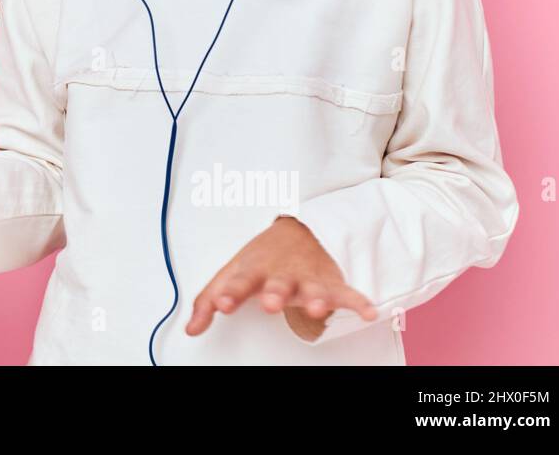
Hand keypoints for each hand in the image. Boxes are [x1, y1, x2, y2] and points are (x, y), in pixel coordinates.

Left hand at [184, 215, 376, 337]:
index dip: (229, 293)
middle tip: (271, 303)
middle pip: (278, 285)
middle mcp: (281, 274)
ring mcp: (307, 278)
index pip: (238, 282)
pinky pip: (348, 293)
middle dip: (276, 294)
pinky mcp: (331, 284)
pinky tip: (368, 311)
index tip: (221, 304)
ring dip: (315, 297)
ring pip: (313, 288)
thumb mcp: (231, 274)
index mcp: (253, 271)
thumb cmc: (261, 259)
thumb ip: (208, 301)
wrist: (299, 229)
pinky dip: (359, 301)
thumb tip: (190, 329)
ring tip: (316, 308)